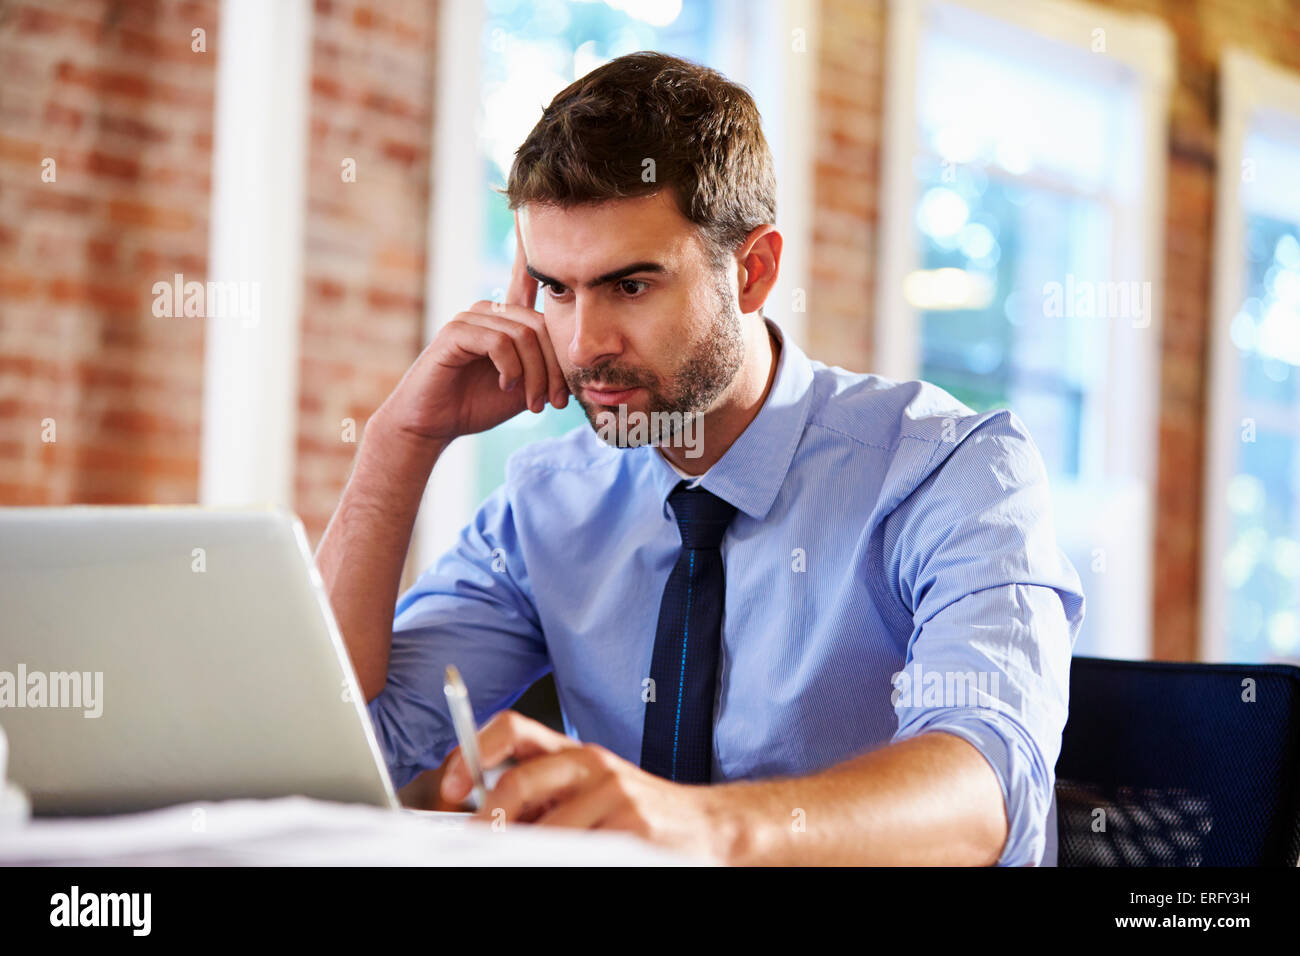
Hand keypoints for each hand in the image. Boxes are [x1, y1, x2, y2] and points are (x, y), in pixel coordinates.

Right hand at [375, 217, 568, 444]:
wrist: (434, 424)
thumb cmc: (477, 404)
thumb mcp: (523, 386)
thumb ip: (546, 368)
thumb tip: (577, 363)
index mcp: (506, 318)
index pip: (528, 281)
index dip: (533, 251)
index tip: (537, 218)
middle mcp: (489, 311)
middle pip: (541, 324)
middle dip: (555, 368)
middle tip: (555, 401)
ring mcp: (470, 318)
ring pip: (523, 335)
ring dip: (536, 375)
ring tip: (533, 403)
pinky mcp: (455, 332)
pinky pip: (499, 342)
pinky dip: (512, 369)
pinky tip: (506, 386)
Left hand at [439, 710, 732, 863]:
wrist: (709, 826)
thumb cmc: (638, 812)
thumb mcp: (589, 790)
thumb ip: (543, 793)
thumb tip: (478, 812)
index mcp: (574, 752)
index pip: (512, 729)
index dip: (471, 754)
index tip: (449, 789)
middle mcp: (593, 764)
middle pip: (519, 782)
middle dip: (487, 820)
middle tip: (475, 845)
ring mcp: (615, 795)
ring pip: (544, 830)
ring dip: (528, 853)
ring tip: (535, 858)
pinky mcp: (633, 828)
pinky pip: (579, 851)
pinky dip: (564, 862)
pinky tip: (571, 861)